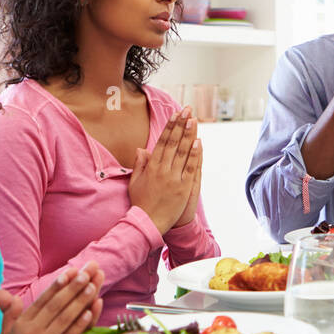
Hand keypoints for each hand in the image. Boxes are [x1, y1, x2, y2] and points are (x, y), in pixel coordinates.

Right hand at [0, 263, 103, 333]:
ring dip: (80, 301)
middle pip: (57, 306)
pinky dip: (81, 324)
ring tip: (93, 286)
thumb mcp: (7, 330)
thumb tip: (1, 293)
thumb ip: (9, 310)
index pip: (43, 300)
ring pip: (66, 319)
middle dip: (73, 287)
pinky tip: (90, 311)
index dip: (58, 285)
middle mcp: (34, 332)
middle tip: (87, 272)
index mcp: (24, 323)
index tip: (70, 271)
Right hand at [128, 107, 200, 233]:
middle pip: (174, 143)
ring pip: (183, 152)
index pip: (162, 142)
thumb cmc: (141, 203)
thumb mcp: (135, 182)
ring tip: (193, 120)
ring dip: (189, 135)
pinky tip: (198, 142)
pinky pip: (191, 168)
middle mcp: (163, 170)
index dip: (169, 127)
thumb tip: (142, 149)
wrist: (148, 223)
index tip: (175, 114)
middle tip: (187, 110)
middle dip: (181, 125)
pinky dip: (195, 155)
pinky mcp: (184, 188)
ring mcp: (174, 178)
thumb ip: (140, 164)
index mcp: (151, 167)